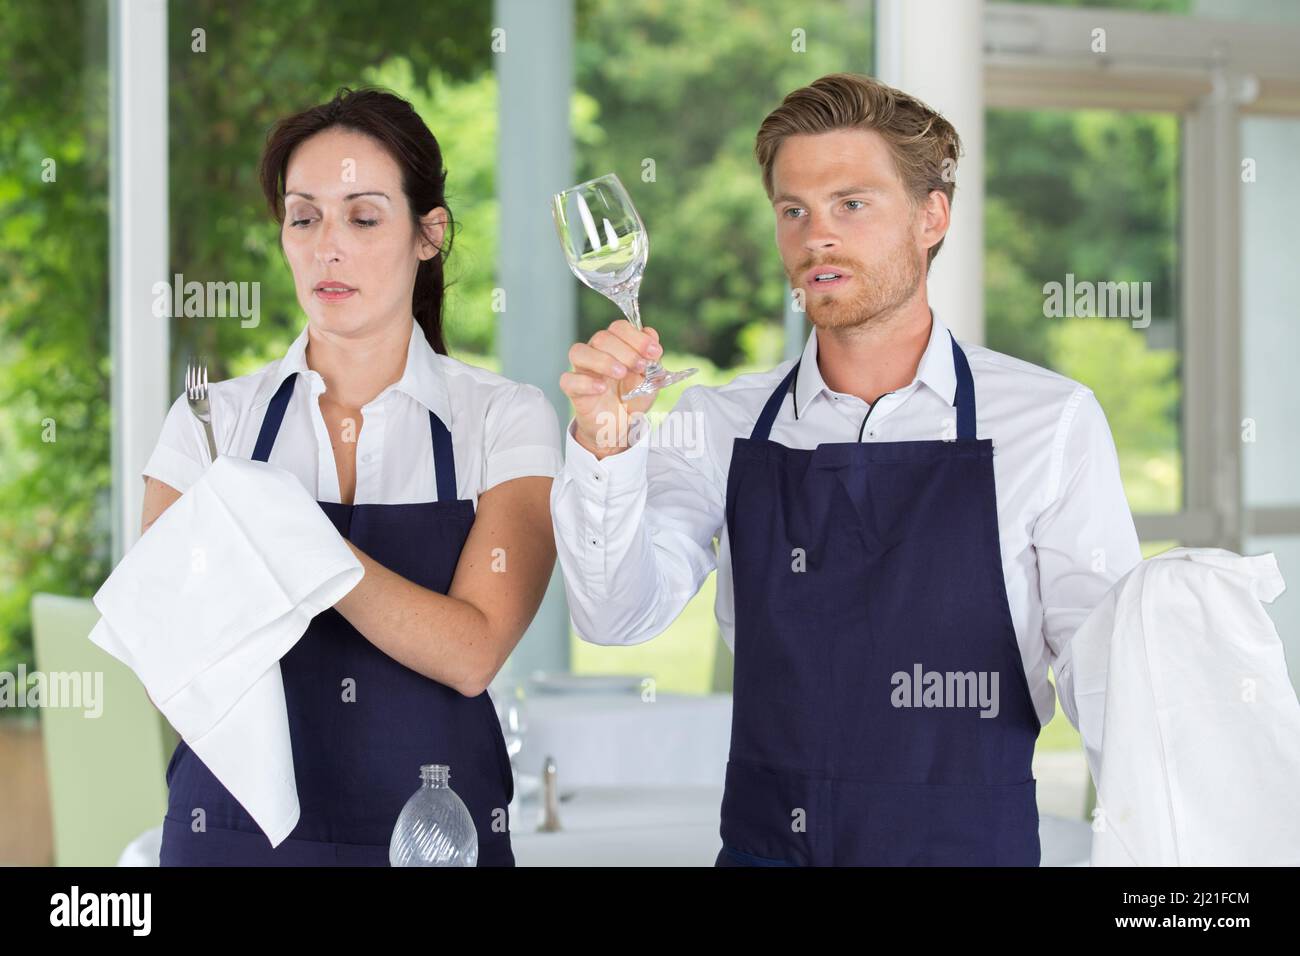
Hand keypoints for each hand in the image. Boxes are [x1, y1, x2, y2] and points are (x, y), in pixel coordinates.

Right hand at [560, 319, 662, 457]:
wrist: (622, 425)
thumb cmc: (632, 398)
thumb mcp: (650, 379)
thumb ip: (652, 358)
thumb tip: (650, 333)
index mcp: (615, 346)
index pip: (619, 328)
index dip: (636, 337)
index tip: (654, 352)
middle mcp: (596, 353)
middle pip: (601, 337)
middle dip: (625, 351)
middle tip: (640, 366)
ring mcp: (582, 370)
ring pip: (579, 351)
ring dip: (603, 360)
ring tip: (621, 374)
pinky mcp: (573, 390)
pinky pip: (568, 380)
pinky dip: (585, 382)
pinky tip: (601, 388)